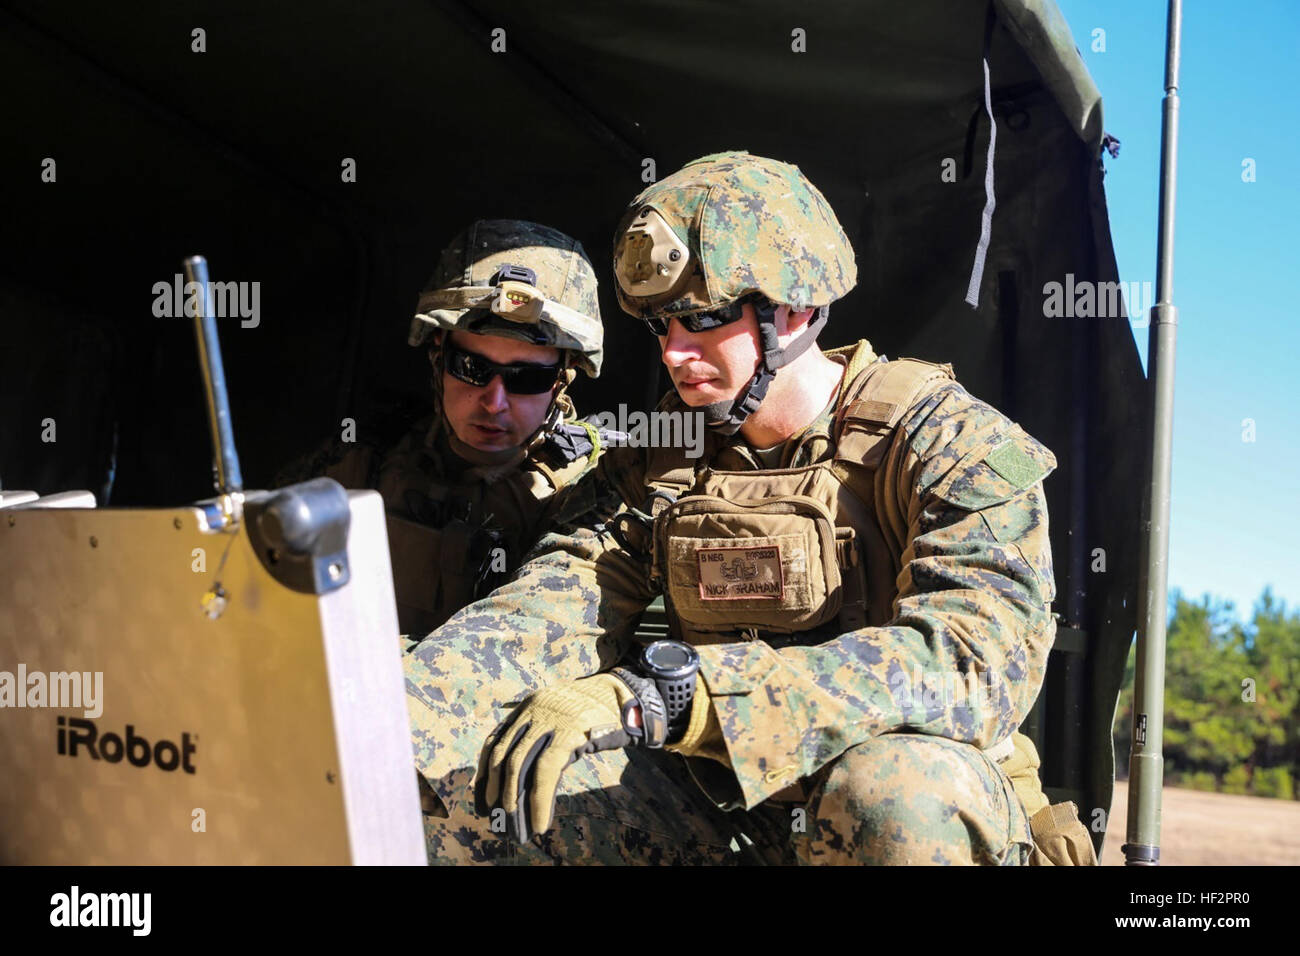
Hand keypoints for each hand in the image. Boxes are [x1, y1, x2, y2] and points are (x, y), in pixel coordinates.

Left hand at [476, 673, 640, 841]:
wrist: (627, 696)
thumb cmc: (595, 711)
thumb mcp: (560, 714)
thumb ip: (540, 732)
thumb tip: (524, 770)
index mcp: (528, 706)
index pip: (495, 740)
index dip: (483, 771)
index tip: (482, 796)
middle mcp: (533, 710)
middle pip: (502, 754)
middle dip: (495, 789)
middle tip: (495, 816)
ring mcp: (549, 720)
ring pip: (518, 764)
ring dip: (513, 799)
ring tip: (515, 824)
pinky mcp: (568, 733)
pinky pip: (545, 772)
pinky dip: (539, 800)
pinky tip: (540, 821)